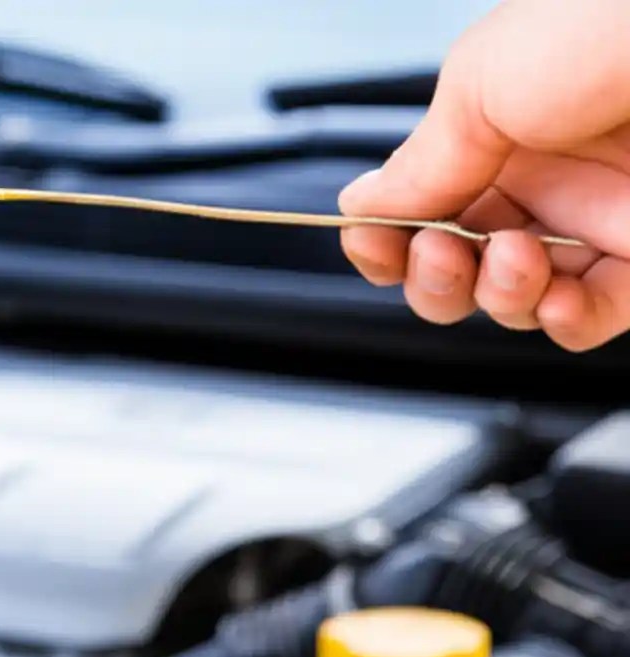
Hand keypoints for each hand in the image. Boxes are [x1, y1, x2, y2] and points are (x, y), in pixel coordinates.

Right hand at [339, 0, 629, 351]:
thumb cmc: (600, 22)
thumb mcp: (480, 87)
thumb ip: (420, 165)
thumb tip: (362, 205)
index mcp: (489, 133)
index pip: (415, 212)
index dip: (384, 241)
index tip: (374, 245)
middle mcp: (538, 179)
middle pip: (455, 269)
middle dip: (434, 279)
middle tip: (442, 254)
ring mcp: (591, 219)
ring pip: (514, 300)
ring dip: (499, 295)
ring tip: (518, 257)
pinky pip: (587, 316)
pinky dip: (562, 322)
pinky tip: (557, 300)